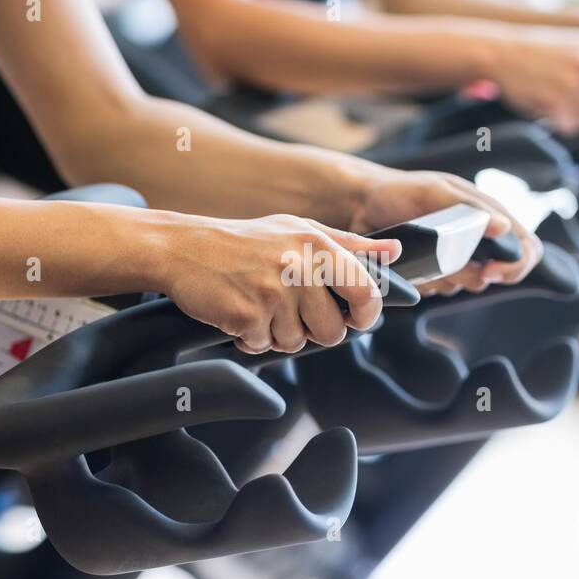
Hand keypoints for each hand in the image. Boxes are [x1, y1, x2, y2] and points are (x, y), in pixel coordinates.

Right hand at [158, 214, 400, 353]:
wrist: (183, 247)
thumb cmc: (245, 242)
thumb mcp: (300, 231)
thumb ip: (350, 245)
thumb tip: (395, 251)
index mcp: (318, 243)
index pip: (366, 291)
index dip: (365, 314)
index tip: (353, 317)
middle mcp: (299, 266)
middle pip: (333, 330)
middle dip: (315, 332)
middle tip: (292, 313)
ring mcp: (273, 292)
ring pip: (297, 343)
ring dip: (279, 335)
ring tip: (260, 307)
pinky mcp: (248, 315)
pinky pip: (265, 347)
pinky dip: (252, 339)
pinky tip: (239, 314)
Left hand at [346, 167, 542, 296]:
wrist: (359, 204)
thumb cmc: (398, 190)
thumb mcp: (433, 193)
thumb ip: (469, 209)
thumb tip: (504, 227)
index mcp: (486, 213)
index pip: (526, 246)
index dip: (517, 265)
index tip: (491, 271)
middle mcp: (476, 236)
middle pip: (497, 273)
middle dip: (472, 274)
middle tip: (446, 267)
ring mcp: (455, 255)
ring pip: (466, 284)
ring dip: (446, 278)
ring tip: (420, 257)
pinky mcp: (434, 270)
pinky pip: (441, 289)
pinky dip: (426, 282)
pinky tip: (410, 265)